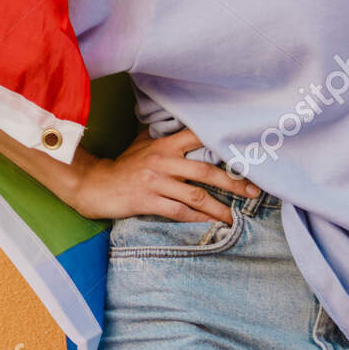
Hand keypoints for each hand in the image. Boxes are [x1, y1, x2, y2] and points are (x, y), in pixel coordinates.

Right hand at [71, 128, 258, 223]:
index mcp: (166, 145)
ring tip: (236, 216)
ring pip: (196, 196)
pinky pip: (179, 211)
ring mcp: (156, 182)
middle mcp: (164, 161)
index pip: (201, 138)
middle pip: (207, 172)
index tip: (249, 154)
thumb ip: (167, 136)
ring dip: (219, 208)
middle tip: (254, 191)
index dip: (226, 145)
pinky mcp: (147, 201)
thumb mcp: (144, 144)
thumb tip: (192, 125)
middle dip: (234, 183)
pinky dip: (197, 219)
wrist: (94, 185)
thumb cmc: (124, 165)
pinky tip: (210, 224)